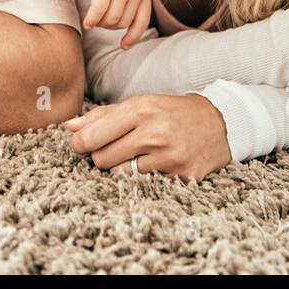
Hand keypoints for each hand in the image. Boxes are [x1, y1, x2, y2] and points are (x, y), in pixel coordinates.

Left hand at [64, 93, 231, 180]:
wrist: (219, 123)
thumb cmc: (171, 112)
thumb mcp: (140, 104)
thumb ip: (103, 116)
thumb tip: (69, 126)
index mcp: (141, 109)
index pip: (92, 136)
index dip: (80, 143)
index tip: (82, 144)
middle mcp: (154, 132)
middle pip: (102, 158)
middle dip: (101, 156)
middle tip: (112, 150)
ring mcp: (168, 156)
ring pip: (120, 174)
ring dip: (119, 169)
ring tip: (132, 157)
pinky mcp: (181, 176)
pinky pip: (144, 184)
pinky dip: (141, 178)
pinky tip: (151, 165)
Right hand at [85, 0, 152, 47]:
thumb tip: (126, 5)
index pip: (141, 22)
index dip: (133, 36)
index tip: (124, 45)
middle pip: (121, 23)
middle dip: (110, 26)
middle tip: (100, 20)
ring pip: (110, 20)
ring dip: (100, 23)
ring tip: (94, 18)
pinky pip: (98, 11)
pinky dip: (91, 20)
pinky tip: (86, 22)